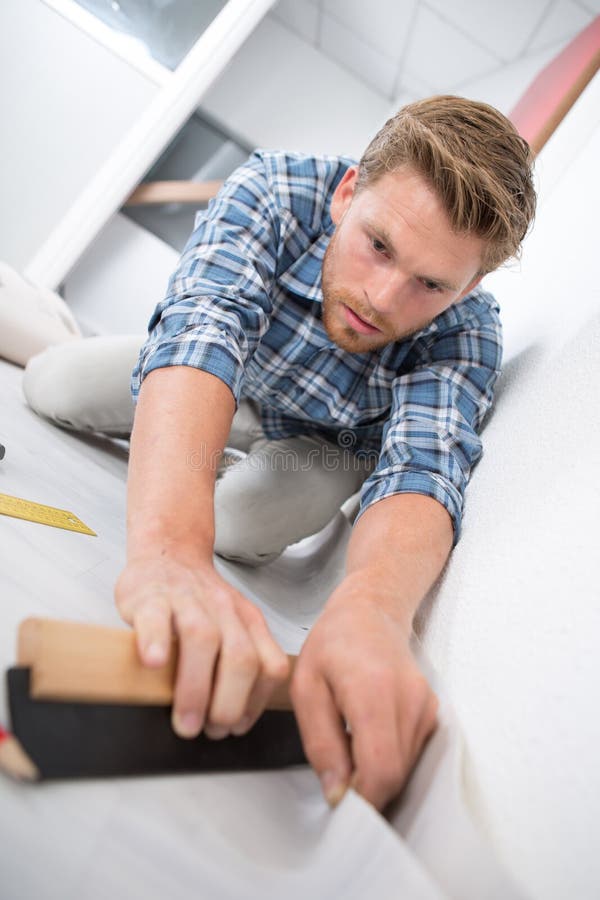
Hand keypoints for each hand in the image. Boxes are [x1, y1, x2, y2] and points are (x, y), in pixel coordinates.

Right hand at [114, 557, 288, 739]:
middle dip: (228, 703)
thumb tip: (233, 724)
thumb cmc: (198, 601)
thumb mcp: (233, 624)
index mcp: (248, 622)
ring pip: (202, 638)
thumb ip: (239, 662)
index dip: (255, 702)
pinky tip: (153, 664)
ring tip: (185, 721)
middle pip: (240, 657)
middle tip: (209, 730)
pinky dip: (156, 641)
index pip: (269, 666)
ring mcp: (187, 601)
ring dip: (195, 687)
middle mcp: (223, 611)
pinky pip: (156, 617)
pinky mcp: (151, 597)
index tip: (236, 727)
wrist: (169, 552)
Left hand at [290, 573, 437, 811]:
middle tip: (336, 775)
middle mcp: (409, 700)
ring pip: (405, 769)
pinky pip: (412, 754)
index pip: (381, 769)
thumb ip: (320, 743)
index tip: (339, 801)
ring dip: (376, 774)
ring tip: (348, 745)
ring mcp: (425, 706)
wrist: (370, 611)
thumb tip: (337, 792)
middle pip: (396, 775)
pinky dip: (388, 759)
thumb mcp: (305, 687)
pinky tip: (366, 736)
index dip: (362, 798)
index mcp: (374, 691)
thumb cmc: (333, 643)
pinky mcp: (431, 711)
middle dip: (366, 790)